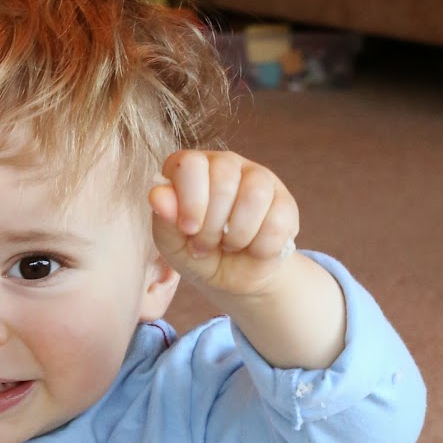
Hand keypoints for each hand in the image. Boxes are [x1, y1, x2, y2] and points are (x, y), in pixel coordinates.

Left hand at [149, 151, 298, 298]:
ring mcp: (258, 178)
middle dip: (211, 225)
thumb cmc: (196, 253)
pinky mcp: (284, 201)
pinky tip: (253, 249)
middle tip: (204, 245)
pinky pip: (278, 220)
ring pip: (255, 194)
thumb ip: (163, 219)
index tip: (188, 229)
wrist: (232, 277)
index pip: (189, 164)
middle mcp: (225, 164)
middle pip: (223, 179)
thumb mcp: (172, 244)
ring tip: (228, 246)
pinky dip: (261, 246)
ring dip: (237, 235)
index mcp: (191, 169)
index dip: (190, 201)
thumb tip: (158, 195)